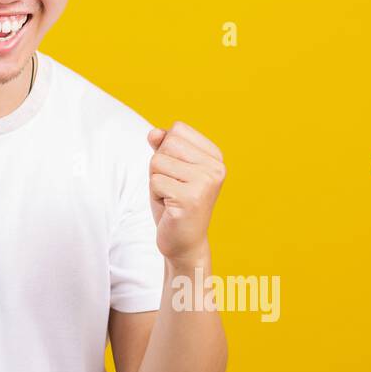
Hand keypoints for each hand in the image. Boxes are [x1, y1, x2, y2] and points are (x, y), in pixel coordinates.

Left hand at [147, 121, 224, 263]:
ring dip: (156, 181)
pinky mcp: (191, 198)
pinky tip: (170, 207)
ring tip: (171, 197)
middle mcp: (216, 167)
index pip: (177, 129)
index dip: (167, 150)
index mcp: (215, 156)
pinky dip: (156, 195)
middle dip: (159, 166)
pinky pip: (155, 181)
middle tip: (172, 188)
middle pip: (167, 143)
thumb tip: (154, 132)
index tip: (178, 174)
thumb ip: (162, 146)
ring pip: (158, 161)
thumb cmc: (174, 202)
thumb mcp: (168, 169)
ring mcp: (206, 182)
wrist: (183, 242)